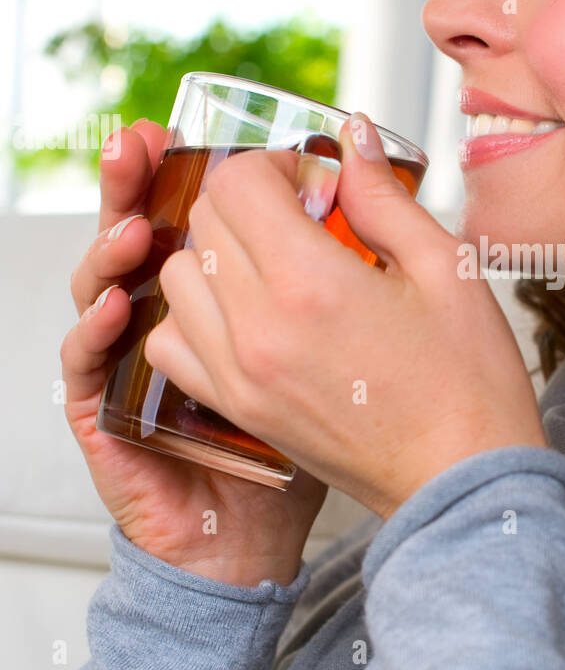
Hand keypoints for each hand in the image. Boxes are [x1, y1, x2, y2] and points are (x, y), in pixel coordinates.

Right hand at [62, 119, 326, 586]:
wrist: (301, 534)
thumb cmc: (342, 431)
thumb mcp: (370, 317)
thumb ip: (368, 232)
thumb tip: (357, 141)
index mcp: (239, 292)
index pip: (197, 213)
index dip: (190, 172)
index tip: (195, 136)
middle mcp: (183, 322)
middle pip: (141, 235)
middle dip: (134, 186)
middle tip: (137, 142)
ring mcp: (142, 366)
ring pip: (104, 287)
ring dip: (109, 247)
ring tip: (134, 221)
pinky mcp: (115, 416)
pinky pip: (88, 365)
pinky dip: (94, 331)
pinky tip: (118, 305)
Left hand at [144, 113, 547, 519]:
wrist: (462, 480)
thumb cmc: (469, 379)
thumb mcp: (447, 269)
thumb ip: (385, 198)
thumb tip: (354, 137)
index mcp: (312, 283)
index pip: (239, 183)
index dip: (275, 165)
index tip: (314, 181)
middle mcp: (258, 328)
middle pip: (205, 223)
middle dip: (248, 202)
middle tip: (302, 216)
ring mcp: (239, 374)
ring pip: (179, 278)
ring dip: (217, 254)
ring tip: (275, 265)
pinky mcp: (239, 408)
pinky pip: (174, 344)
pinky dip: (196, 315)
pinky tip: (248, 315)